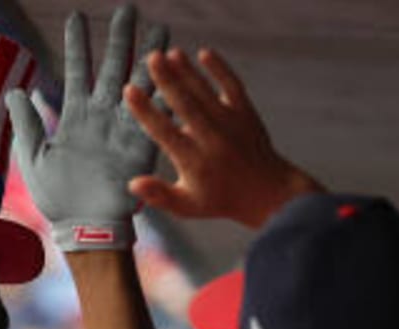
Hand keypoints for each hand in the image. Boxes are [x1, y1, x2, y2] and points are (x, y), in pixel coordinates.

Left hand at [6, 6, 166, 252]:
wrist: (86, 227)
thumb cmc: (57, 198)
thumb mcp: (33, 158)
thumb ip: (27, 124)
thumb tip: (15, 91)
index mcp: (76, 116)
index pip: (77, 70)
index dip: (78, 43)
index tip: (78, 16)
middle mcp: (103, 116)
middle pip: (113, 66)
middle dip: (121, 38)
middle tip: (128, 9)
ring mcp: (125, 127)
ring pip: (141, 82)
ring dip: (151, 56)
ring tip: (162, 29)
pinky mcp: (145, 143)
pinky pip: (158, 113)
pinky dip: (168, 92)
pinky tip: (178, 70)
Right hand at [123, 47, 321, 227]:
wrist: (267, 192)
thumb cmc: (219, 199)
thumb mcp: (186, 205)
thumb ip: (159, 195)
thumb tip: (132, 183)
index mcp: (194, 161)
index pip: (165, 132)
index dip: (146, 111)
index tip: (130, 91)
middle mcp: (212, 139)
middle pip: (186, 105)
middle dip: (168, 80)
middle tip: (151, 58)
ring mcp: (231, 123)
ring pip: (206, 92)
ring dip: (188, 71)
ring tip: (169, 53)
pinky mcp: (245, 113)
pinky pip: (232, 86)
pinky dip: (220, 69)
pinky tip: (204, 53)